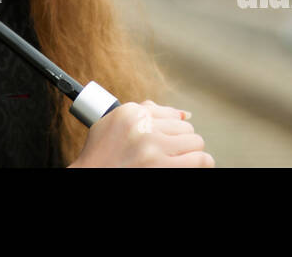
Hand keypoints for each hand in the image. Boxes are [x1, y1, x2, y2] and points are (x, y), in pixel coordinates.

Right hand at [67, 100, 215, 167]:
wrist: (89, 178)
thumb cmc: (100, 157)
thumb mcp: (112, 125)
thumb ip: (145, 112)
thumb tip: (184, 114)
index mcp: (130, 113)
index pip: (170, 114)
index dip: (170, 131)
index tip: (165, 143)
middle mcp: (143, 127)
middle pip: (185, 128)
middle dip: (181, 142)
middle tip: (171, 155)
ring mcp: (152, 148)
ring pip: (196, 142)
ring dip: (192, 153)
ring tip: (181, 162)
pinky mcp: (162, 167)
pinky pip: (200, 159)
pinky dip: (202, 163)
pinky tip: (195, 166)